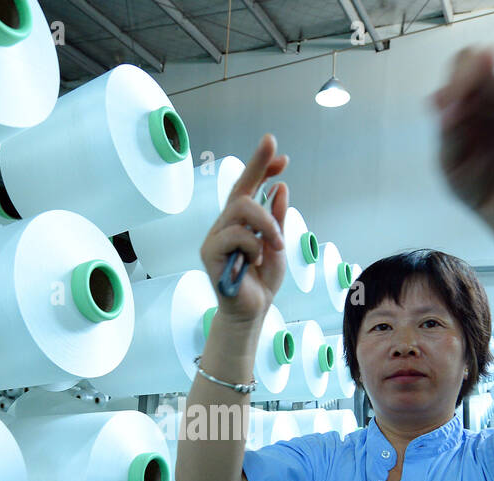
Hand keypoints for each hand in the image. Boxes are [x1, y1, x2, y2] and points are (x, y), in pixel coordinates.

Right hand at [200, 134, 288, 321]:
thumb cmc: (262, 281)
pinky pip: (235, 235)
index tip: (281, 157)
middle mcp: (225, 225)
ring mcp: (215, 237)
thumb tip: (280, 187)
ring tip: (275, 246)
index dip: (261, 167)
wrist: (253, 311)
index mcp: (241, 222)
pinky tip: (253, 263)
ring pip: (240, 209)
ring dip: (266, 225)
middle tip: (283, 173)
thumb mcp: (278, 245)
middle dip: (260, 172)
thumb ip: (277, 218)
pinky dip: (253, 246)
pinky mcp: (210, 253)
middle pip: (240, 189)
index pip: (247, 186)